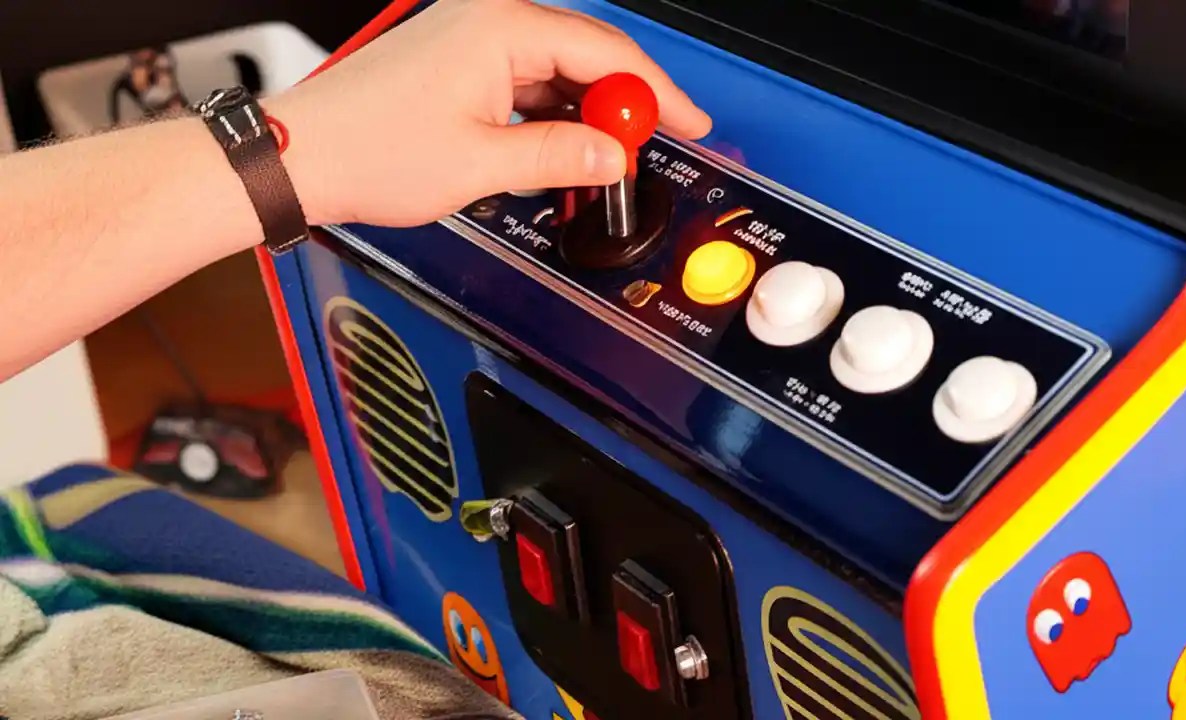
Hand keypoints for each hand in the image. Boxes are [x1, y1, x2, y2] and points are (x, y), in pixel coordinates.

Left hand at [267, 0, 712, 226]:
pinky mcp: (459, 62)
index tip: (689, 121)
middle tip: (652, 146)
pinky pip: (526, 82)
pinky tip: (561, 151)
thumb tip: (612, 156)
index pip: (607, 52)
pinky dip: (551, 117)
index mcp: (500, 28)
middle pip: (586, 56)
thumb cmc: (367, 148)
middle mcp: (488, 21)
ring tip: (606, 160)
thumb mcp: (480, 164)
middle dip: (624, 104)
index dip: (657, 91)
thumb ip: (557, 158)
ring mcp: (471, 39)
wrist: (299, 156)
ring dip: (586, 115)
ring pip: (558, 72)